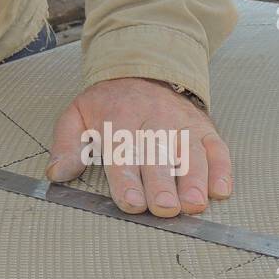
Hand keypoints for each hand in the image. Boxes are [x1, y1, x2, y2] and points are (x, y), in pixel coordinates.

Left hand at [46, 77, 232, 216]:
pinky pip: (217, 148)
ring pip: (191, 153)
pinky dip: (222, 169)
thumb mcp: (78, 115)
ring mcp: (183, 124)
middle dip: (163, 183)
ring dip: (195, 180)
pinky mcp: (205, 128)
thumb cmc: (109, 104)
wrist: (145, 70)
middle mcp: (155, 120)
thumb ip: (67, 145)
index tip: (132, 203)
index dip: (128, 179)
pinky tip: (220, 191)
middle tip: (165, 208)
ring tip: (193, 205)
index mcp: (120, 117)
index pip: (124, 151)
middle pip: (160, 156)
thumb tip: (57, 173)